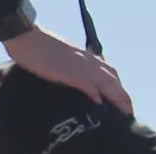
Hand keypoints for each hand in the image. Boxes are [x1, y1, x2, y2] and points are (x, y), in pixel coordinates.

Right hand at [2, 26, 133, 115]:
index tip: (122, 101)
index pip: (109, 72)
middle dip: (123, 96)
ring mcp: (80, 66)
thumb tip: (76, 82)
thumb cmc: (39, 48)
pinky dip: (96, 94)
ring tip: (124, 113)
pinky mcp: (70, 72)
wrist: (26, 38)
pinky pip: (88, 84)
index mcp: (85, 57)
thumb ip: (71, 68)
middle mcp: (87, 61)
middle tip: (128, 112)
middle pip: (113, 78)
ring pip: (107, 82)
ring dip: (117, 97)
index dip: (118, 87)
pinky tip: (100, 106)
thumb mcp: (61, 58)